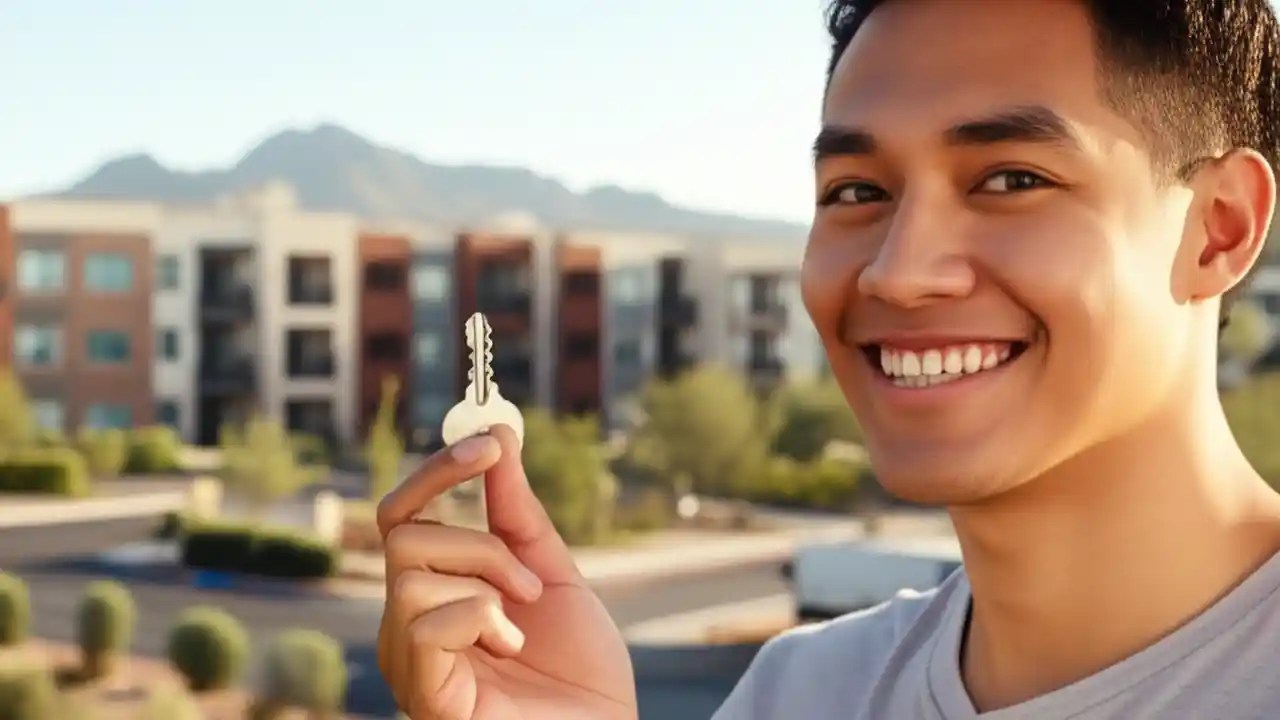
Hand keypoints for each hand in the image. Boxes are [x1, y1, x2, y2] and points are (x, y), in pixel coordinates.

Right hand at [376, 424, 637, 719]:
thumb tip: (497, 432)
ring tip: (524, 618)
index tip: (490, 443)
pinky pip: (422, 625)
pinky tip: (510, 647)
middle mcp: (406, 623)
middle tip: (530, 580)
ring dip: (487, 581)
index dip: (437, 472)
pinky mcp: (422, 695)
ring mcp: (408, 661)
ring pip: (409, 573)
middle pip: (402, 534)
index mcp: (431, 593)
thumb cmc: (578, 667)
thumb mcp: (552, 570)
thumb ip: (516, 511)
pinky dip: (478, 619)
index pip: (401, 514)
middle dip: (479, 542)